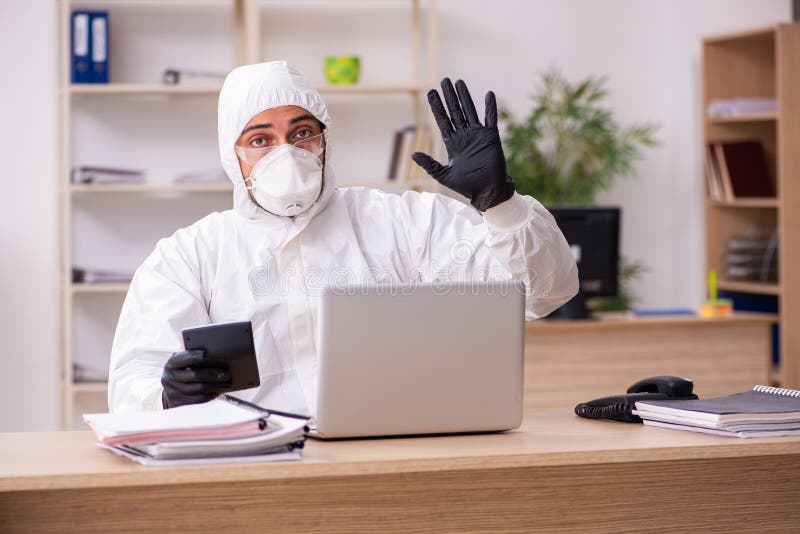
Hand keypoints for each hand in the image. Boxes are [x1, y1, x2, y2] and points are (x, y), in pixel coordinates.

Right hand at [161, 350, 230, 408]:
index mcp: (170, 366)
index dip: (192, 356)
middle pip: (193, 375)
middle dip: (211, 374)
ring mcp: (173, 392)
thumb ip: (192, 358)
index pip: (181, 359)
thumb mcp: (182, 363)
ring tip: (226, 381)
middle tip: (226, 373)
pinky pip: (199, 399)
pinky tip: (219, 389)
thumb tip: (212, 354)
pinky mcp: (179, 403)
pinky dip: (211, 394)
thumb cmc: (182, 372)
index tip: (205, 353)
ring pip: (198, 388)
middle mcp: (169, 379)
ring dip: (215, 385)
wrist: (171, 390)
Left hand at [412, 78, 514, 210]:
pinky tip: (488, 94)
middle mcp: (464, 136)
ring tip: (459, 82)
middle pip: (455, 111)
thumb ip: (429, 164)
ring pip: (470, 111)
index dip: (437, 107)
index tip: (430, 93)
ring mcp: (478, 135)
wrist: (486, 192)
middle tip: (444, 80)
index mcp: (452, 143)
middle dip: (449, 96)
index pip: (443, 120)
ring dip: (465, 97)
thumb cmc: (465, 186)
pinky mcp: (491, 137)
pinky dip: (490, 107)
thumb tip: (413, 154)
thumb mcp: (443, 175)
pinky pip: (491, 119)